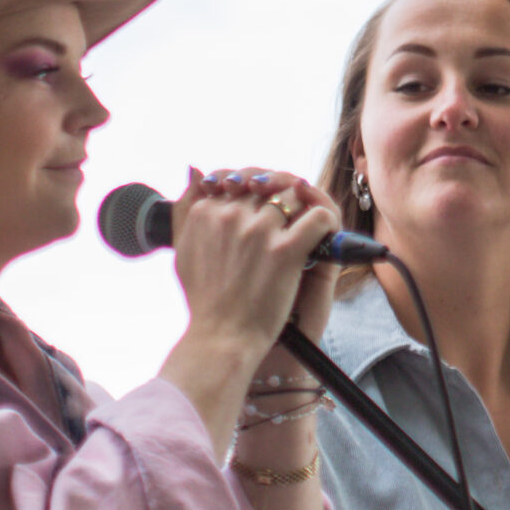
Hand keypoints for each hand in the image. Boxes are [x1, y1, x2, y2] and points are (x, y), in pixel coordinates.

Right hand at [172, 166, 341, 372]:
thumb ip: (186, 208)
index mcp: (205, 212)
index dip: (254, 187)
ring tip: (306, 225)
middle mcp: (230, 216)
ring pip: (295, 196)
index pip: (237, 179)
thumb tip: (195, 169)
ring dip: (304, 207)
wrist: (222, 340)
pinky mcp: (285, 251)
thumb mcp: (183, 250)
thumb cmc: (205, 300)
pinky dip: (326, 223)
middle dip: (281, 193)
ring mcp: (258, 232)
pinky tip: (323, 236)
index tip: (262, 202)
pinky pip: (318, 217)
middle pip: (267, 184)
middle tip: (290, 212)